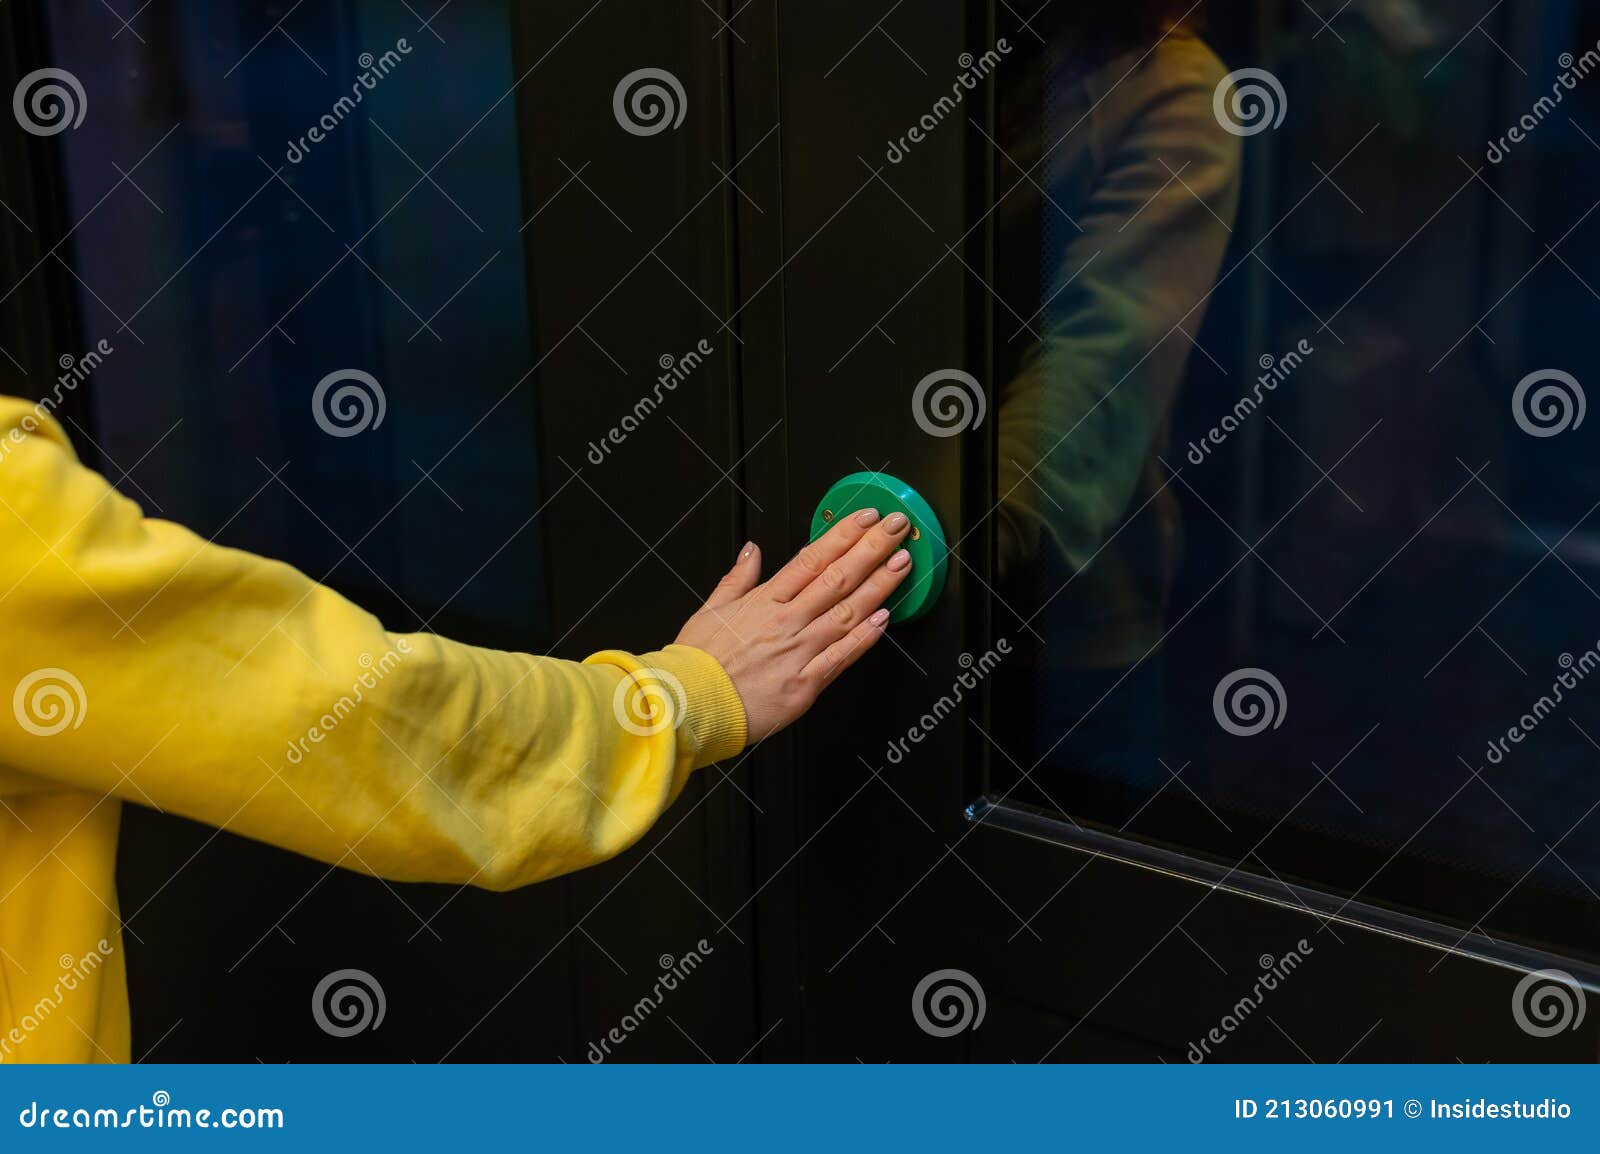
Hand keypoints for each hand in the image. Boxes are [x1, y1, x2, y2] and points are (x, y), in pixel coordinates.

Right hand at [675, 509, 912, 741]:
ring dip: (878, 585)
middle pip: (836, 578)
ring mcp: (798, 651)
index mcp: (764, 601)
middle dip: (871, 548)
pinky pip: (841, 657)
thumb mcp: (708, 610)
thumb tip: (752, 550)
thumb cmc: (696, 664)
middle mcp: (785, 622)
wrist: (687, 705)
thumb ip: (736, 579)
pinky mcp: (804, 684)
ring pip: (846, 612)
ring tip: (901, 564)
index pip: (811, 558)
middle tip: (896, 528)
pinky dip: (864, 637)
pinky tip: (884, 619)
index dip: (843, 534)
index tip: (865, 517)